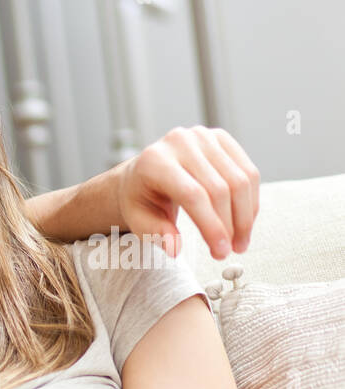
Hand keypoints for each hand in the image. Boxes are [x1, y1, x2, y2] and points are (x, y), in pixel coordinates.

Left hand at [118, 125, 259, 260]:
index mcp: (155, 161)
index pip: (192, 194)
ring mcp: (203, 137)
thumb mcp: (138, 219)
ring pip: (240, 180)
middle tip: (230, 251)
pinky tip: (244, 222)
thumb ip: (156, 233)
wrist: (145, 170)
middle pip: (220, 188)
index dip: (211, 225)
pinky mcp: (221, 138)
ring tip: (240, 242)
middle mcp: (180, 142)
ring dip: (245, 216)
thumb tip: (175, 249)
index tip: (220, 251)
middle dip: (231, 225)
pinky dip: (250, 200)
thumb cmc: (141, 197)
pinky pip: (248, 171)